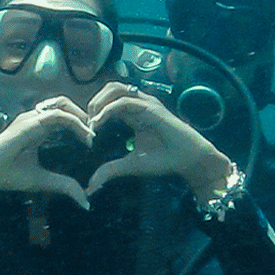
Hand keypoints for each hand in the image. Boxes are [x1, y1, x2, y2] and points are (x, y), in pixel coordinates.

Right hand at [0, 96, 94, 217]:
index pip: (63, 116)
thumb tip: (85, 201)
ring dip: (81, 116)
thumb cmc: (8, 175)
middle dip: (83, 114)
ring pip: (63, 104)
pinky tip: (85, 135)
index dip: (80, 124)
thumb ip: (64, 186)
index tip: (91, 141)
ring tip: (91, 132)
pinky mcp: (30, 122)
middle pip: (64, 104)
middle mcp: (35, 119)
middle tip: (95, 132)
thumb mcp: (43, 181)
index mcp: (38, 129)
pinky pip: (57, 115)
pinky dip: (75, 122)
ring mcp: (32, 118)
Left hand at [83, 83, 237, 202]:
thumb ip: (110, 170)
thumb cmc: (164, 160)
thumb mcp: (131, 165)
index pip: (108, 101)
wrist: (189, 159)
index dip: (93, 111)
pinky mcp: (152, 108)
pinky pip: (125, 101)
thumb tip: (91, 185)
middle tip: (85, 122)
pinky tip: (98, 122)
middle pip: (110, 88)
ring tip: (91, 121)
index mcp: (133, 114)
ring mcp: (146, 103)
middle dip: (93, 102)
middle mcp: (138, 104)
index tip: (85, 131)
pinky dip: (108, 109)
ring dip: (98, 102)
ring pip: (115, 89)